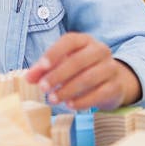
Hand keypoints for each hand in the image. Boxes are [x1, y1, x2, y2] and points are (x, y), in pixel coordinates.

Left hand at [25, 32, 141, 110]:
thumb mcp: (63, 64)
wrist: (113, 81)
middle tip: (43, 88)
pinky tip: (70, 105)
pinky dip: (83, 101)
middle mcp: (100, 50)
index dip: (54, 53)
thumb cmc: (81, 70)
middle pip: (78, 61)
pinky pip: (99, 93)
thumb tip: (28, 78)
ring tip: (53, 99)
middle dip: (58, 75)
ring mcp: (110, 68)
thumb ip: (44, 70)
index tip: (41, 67)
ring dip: (67, 90)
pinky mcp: (116, 86)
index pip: (69, 41)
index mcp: (85, 40)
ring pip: (88, 78)